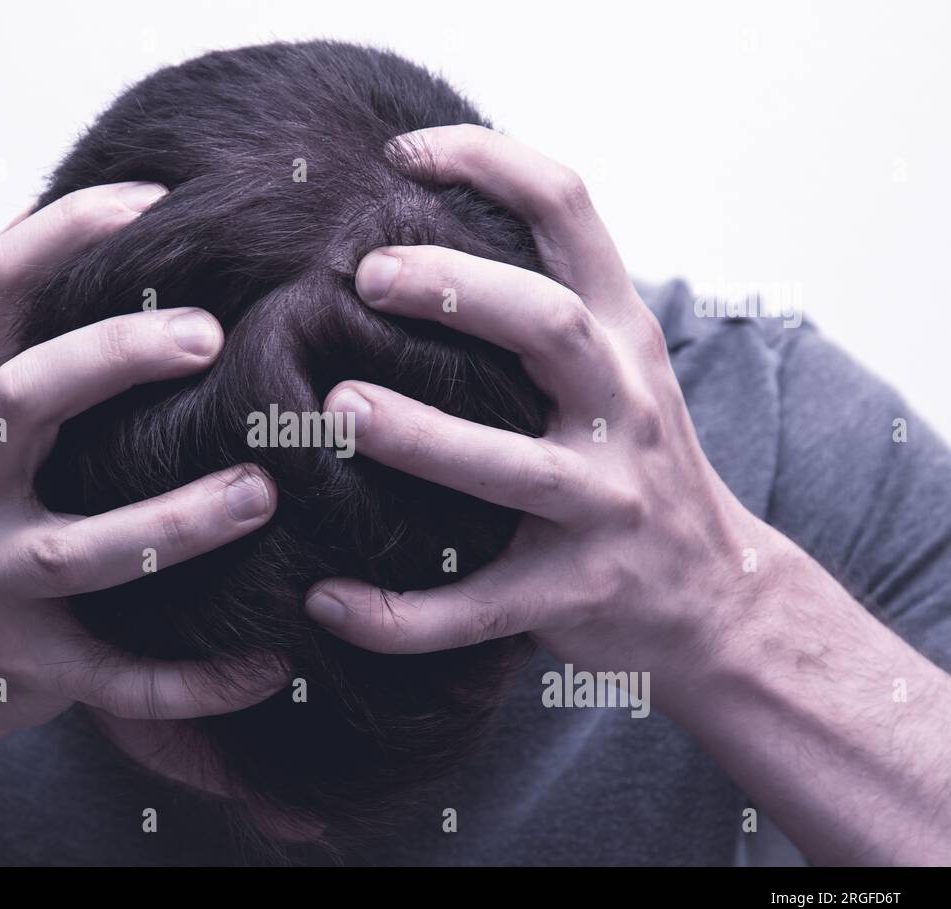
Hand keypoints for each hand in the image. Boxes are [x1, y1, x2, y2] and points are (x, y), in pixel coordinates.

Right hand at [0, 182, 284, 738]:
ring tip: (263, 490)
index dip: (65, 228)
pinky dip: (192, 680)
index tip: (157, 199)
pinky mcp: (26, 662)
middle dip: (114, 356)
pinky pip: (116, 678)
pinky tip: (269, 665)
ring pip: (79, 549)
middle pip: (25, 397)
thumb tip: (142, 224)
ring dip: (175, 521)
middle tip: (210, 335)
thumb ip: (29, 335)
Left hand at [303, 125, 775, 686]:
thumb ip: (549, 305)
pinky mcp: (574, 594)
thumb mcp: (620, 368)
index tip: (402, 155)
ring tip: (339, 409)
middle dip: (456, 292)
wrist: (719, 601)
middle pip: (550, 326)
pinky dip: (400, 615)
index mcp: (622, 337)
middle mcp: (623, 409)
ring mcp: (605, 505)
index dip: (490, 164)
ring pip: (513, 468)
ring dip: (425, 438)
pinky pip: (478, 608)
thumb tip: (417, 228)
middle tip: (364, 276)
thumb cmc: (635, 465)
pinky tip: (327, 602)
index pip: (571, 213)